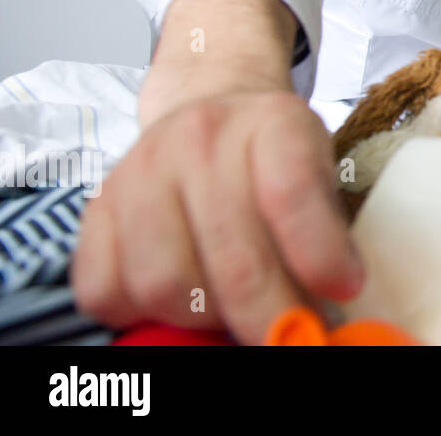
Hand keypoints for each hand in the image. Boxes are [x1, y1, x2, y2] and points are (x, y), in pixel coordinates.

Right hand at [72, 90, 363, 344]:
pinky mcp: (95, 207)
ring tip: (233, 314)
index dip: (320, 255)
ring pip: (165, 285)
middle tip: (290, 336)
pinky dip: (141, 316)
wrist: (210, 105)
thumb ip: (327, 226)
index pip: (293, 193)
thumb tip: (332, 305)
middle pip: (234, 258)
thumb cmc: (273, 154)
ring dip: (204, 321)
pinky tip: (179, 304)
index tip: (344, 290)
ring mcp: (140, 170)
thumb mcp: (320, 166)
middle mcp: (201, 138)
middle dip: (270, 316)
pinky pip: (104, 290)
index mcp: (273, 122)